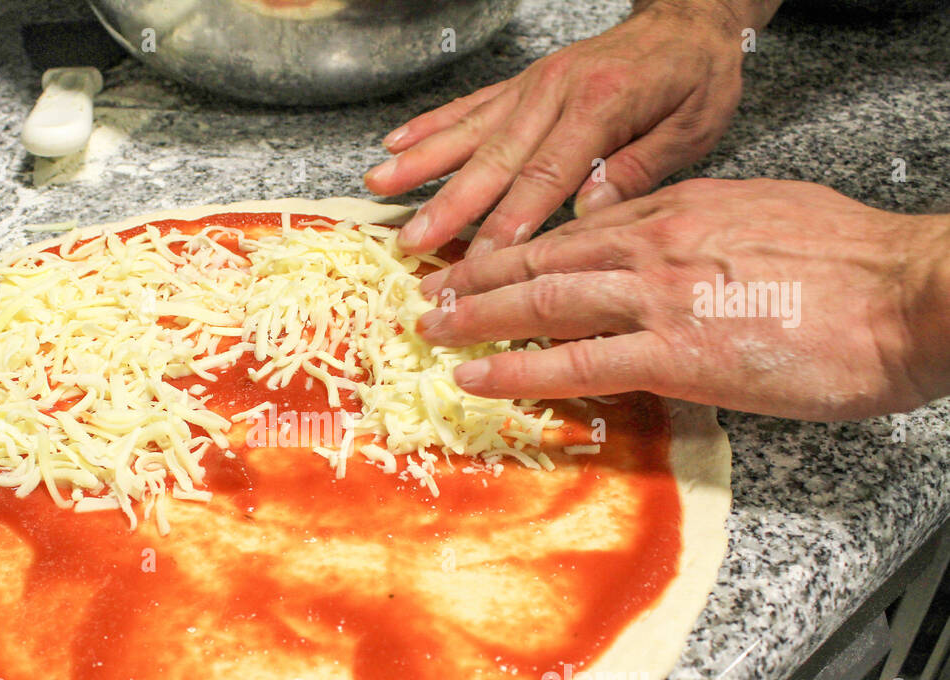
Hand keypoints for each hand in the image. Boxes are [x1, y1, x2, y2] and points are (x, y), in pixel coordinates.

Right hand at [366, 0, 758, 257]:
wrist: (688, 18)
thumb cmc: (695, 78)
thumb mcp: (693, 127)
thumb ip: (642, 168)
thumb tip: (592, 211)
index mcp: (601, 105)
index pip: (546, 174)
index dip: (509, 221)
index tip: (481, 262)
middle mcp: (555, 92)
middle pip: (493, 158)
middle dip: (448, 205)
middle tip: (412, 241)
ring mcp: (532, 86)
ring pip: (468, 130)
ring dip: (420, 162)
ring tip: (377, 186)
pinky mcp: (521, 83)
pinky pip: (469, 105)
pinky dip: (430, 125)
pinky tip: (396, 144)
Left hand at [415, 178, 949, 421]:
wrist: (910, 295)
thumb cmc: (857, 267)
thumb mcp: (768, 223)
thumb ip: (710, 240)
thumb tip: (680, 267)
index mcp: (682, 212)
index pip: (581, 228)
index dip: (525, 247)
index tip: (489, 260)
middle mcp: (658, 244)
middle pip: (546, 255)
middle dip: (482, 275)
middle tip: (434, 290)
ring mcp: (660, 297)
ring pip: (545, 300)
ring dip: (479, 315)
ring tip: (434, 327)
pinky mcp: (674, 353)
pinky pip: (576, 361)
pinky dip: (517, 369)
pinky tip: (478, 376)